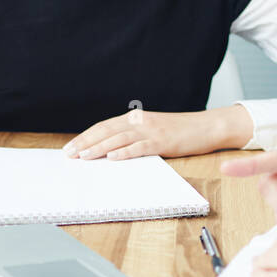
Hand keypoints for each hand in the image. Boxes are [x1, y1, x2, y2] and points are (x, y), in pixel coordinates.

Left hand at [64, 105, 252, 159]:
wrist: (207, 126)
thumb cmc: (181, 131)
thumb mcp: (153, 129)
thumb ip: (134, 136)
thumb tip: (111, 150)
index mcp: (136, 118)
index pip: (104, 126)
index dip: (86, 136)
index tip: (71, 147)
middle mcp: (140, 121)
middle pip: (107, 131)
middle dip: (86, 143)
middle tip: (69, 154)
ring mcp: (151, 131)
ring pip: (119, 139)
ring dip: (99, 148)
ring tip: (84, 157)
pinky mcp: (163, 142)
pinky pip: (140, 147)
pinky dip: (125, 152)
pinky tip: (113, 158)